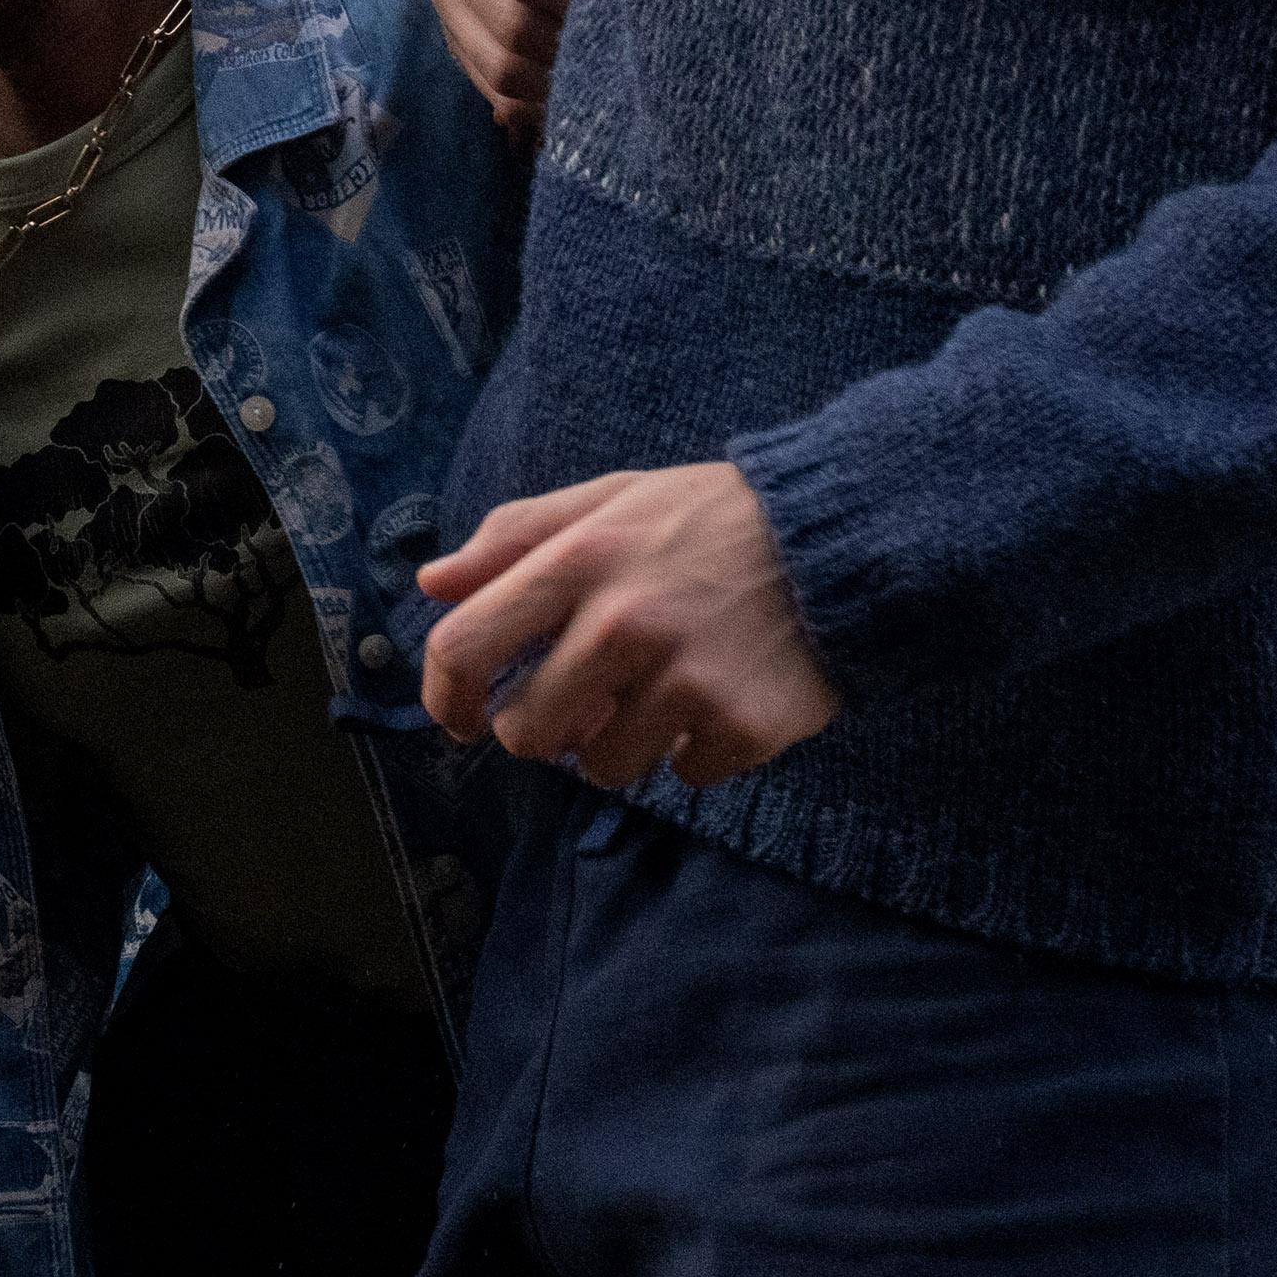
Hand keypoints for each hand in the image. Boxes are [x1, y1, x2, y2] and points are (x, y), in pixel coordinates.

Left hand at [415, 461, 836, 792]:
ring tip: (659, 694)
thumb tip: (433, 584)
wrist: (843, 535)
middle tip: (573, 709)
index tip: (458, 715)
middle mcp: (622, 623)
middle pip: (526, 731)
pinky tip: (720, 699)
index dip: (444, 696)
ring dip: (620, 745)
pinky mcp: (741, 725)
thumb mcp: (610, 501)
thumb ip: (516, 536)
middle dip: (538, 733)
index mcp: (579, 561)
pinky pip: (685, 776)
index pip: (463, 647)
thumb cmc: (712, 518)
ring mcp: (684, 680)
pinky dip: (696, 752)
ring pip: (602, 767)